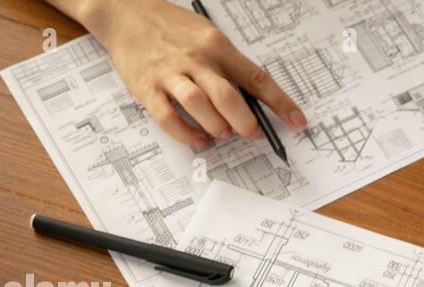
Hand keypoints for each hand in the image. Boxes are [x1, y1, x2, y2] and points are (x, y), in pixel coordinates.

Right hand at [81, 0, 306, 147]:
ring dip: (216, 126)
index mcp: (217, 46)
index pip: (256, 78)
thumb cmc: (172, 28)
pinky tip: (198, 138)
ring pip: (199, 106)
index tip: (298, 121)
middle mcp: (195, 59)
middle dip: (245, 122)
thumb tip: (255, 101)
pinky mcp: (147, 88)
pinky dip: (186, 134)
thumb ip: (229, 66)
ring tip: (222, 132)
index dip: (280, 103)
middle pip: (227, 96)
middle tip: (252, 133)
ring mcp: (170, 74)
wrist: (125, 12)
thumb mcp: (207, 36)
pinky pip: (168, 118)